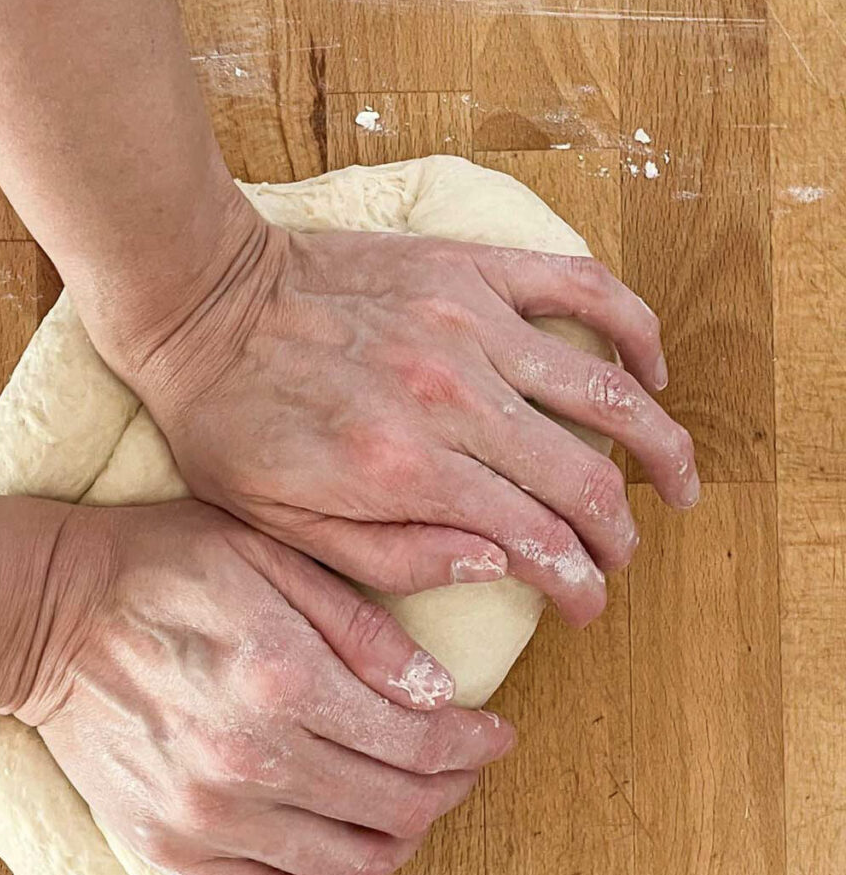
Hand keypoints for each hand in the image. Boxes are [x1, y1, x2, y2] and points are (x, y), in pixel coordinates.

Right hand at [17, 500, 511, 874]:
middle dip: (452, 790)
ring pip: (355, 867)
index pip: (420, 742)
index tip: (494, 734)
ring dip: (405, 843)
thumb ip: (360, 626)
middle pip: (399, 809)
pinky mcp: (174, 850)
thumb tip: (441, 693)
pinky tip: (358, 862)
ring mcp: (209, 817)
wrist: (45, 618)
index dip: (475, 745)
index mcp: (285, 678)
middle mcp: (253, 759)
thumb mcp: (269, 554)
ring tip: (412, 806)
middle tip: (462, 765)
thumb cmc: (162, 567)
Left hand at [110, 222, 698, 626]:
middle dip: (620, 533)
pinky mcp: (468, 268)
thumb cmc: (231, 425)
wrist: (197, 304)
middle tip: (623, 559)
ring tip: (677, 479)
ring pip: (605, 388)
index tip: (587, 606)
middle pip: (585, 477)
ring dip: (657, 441)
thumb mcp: (287, 526)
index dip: (579, 584)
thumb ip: (398, 555)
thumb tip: (502, 563)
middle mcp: (454, 398)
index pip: (537, 540)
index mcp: (408, 472)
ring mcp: (469, 324)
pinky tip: (649, 368)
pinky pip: (578, 287)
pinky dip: (629, 327)